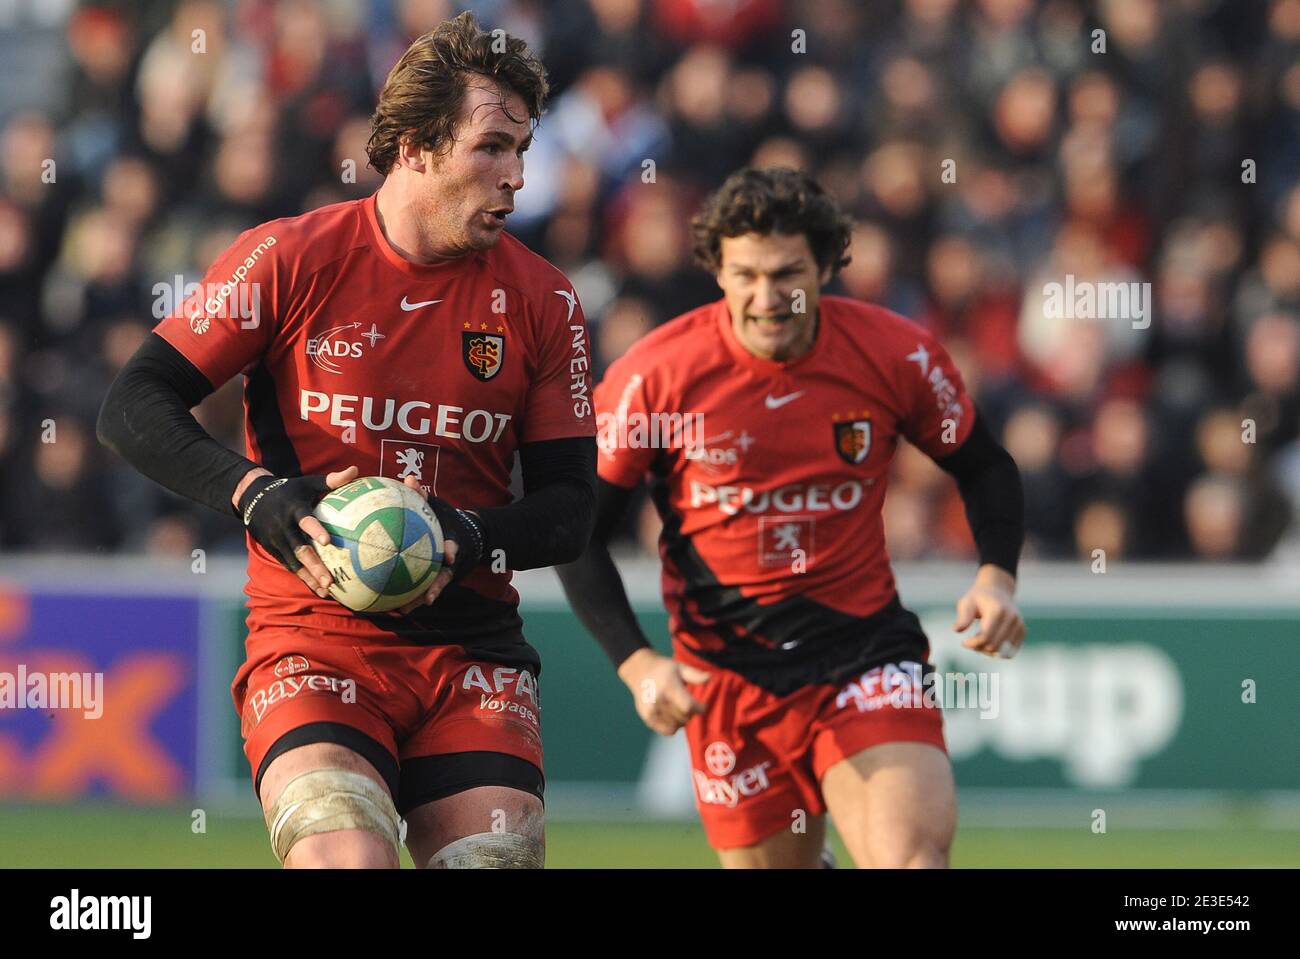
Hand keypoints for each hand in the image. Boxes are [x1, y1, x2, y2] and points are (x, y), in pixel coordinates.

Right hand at [236, 465, 359, 598]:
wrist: (253, 498)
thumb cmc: (289, 490)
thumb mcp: (307, 483)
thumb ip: (331, 480)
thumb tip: (355, 470)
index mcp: (294, 510)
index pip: (305, 521)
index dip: (315, 530)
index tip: (327, 541)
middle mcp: (284, 528)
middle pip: (301, 550)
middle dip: (315, 566)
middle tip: (330, 580)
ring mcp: (277, 541)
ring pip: (295, 563)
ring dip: (310, 578)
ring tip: (327, 591)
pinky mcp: (273, 550)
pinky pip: (290, 566)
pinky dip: (304, 579)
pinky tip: (319, 590)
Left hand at [392, 475, 475, 613]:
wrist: (470, 537)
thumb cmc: (450, 519)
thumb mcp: (440, 507)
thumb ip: (425, 496)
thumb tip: (411, 479)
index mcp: (455, 543)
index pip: (455, 547)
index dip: (452, 551)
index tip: (449, 557)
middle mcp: (454, 562)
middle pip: (447, 577)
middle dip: (437, 587)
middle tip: (427, 598)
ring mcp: (448, 573)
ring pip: (435, 588)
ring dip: (422, 599)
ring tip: (405, 610)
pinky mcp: (441, 580)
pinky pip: (425, 590)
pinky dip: (414, 599)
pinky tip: (398, 607)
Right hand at [616, 648, 710, 735]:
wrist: (639, 670)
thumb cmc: (664, 669)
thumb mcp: (680, 667)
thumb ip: (695, 674)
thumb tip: (710, 677)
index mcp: (668, 686)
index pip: (688, 706)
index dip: (699, 708)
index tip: (702, 706)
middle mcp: (658, 700)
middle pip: (684, 717)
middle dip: (691, 713)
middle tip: (687, 704)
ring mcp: (651, 710)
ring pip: (677, 726)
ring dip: (682, 720)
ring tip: (678, 709)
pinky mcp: (647, 718)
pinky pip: (667, 731)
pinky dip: (673, 726)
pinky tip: (671, 716)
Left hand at [953, 564, 1025, 658]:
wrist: (997, 590)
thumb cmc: (978, 598)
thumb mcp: (967, 603)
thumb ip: (963, 617)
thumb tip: (956, 630)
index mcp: (997, 611)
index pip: (986, 637)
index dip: (973, 644)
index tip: (964, 643)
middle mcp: (1011, 618)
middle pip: (994, 646)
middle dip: (980, 648)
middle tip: (971, 642)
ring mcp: (1019, 625)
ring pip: (1003, 651)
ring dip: (989, 652)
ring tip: (980, 643)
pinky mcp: (1022, 631)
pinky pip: (1011, 651)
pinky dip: (999, 651)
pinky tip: (990, 643)